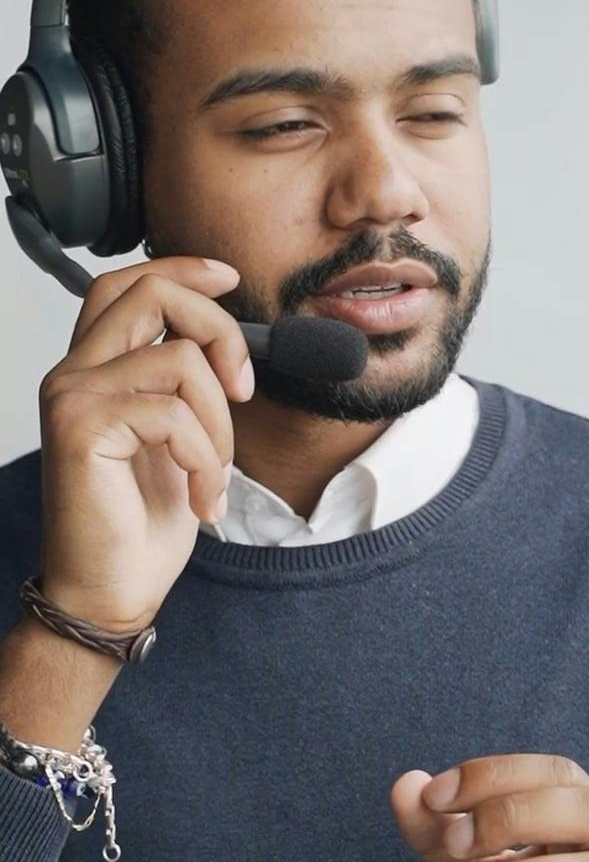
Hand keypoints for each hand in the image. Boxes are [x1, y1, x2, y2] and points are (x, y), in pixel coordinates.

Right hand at [37, 257, 254, 633]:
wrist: (111, 591)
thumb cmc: (141, 523)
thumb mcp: (179, 438)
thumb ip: (185, 385)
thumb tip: (229, 342)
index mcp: (94, 369)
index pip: (127, 285)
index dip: (181, 270)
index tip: (229, 278)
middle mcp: (74, 374)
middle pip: (151, 293)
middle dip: (219, 330)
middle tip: (243, 391)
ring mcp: (72, 397)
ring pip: (179, 358)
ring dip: (220, 422)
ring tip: (214, 475)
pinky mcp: (83, 428)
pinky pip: (175, 413)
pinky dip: (206, 458)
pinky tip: (202, 498)